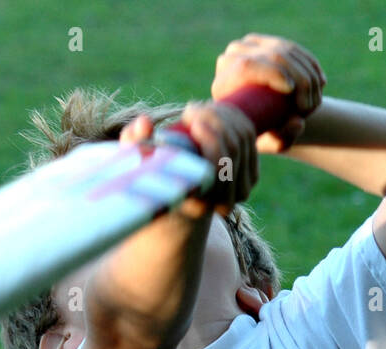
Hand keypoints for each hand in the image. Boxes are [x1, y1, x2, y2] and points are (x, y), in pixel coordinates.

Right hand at [121, 102, 257, 217]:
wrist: (176, 197)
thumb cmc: (152, 177)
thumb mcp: (136, 161)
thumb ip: (134, 143)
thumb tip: (145, 123)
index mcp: (199, 204)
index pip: (218, 166)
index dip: (210, 135)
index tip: (190, 117)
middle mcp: (224, 202)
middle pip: (233, 146)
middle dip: (213, 117)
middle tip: (192, 108)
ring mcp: (242, 191)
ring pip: (243, 138)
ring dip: (222, 113)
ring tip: (200, 108)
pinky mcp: (251, 177)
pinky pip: (250, 137)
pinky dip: (234, 116)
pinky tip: (216, 110)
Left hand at [211, 33, 324, 153]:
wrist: (264, 119)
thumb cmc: (264, 134)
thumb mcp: (271, 143)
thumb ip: (282, 139)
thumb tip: (298, 121)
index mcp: (224, 82)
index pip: (247, 66)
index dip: (272, 73)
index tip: (292, 91)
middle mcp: (234, 57)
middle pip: (272, 56)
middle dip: (299, 79)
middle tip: (310, 107)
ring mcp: (251, 46)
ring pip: (287, 50)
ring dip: (308, 75)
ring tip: (315, 102)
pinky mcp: (268, 41)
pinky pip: (295, 49)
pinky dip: (311, 65)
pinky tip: (320, 84)